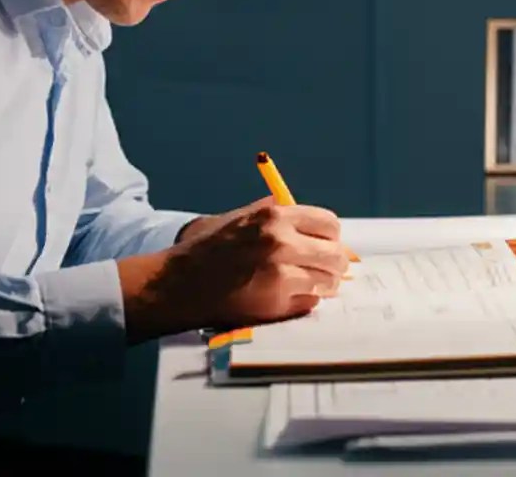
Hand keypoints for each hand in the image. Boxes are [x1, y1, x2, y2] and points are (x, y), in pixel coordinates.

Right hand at [118, 197, 348, 337]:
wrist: (179, 284)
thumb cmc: (206, 249)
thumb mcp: (239, 216)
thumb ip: (274, 212)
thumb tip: (307, 218)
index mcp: (274, 215)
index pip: (329, 224)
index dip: (330, 237)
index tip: (325, 244)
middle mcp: (282, 242)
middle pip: (336, 255)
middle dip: (333, 264)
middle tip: (325, 270)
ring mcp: (281, 274)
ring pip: (328, 281)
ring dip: (322, 285)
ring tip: (308, 284)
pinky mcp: (277, 303)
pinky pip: (311, 302)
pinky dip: (305, 301)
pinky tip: (287, 297)